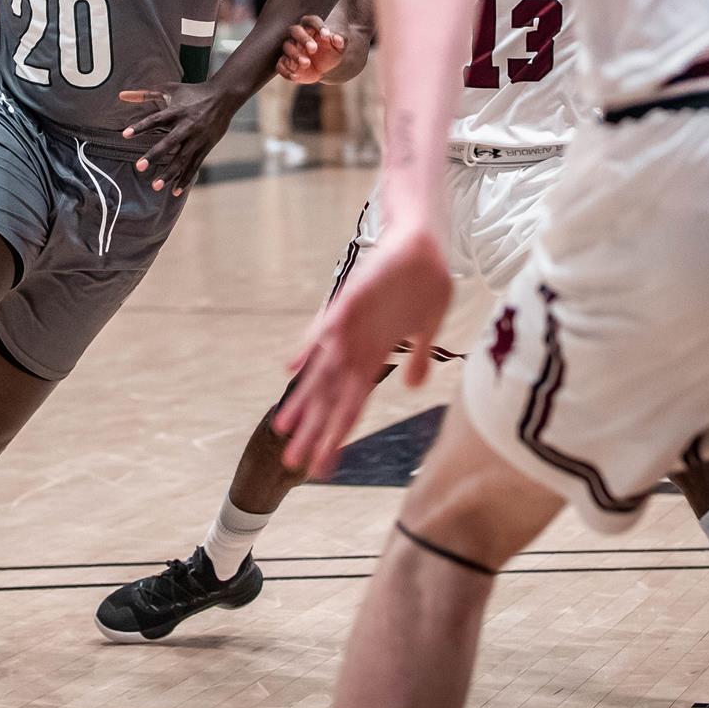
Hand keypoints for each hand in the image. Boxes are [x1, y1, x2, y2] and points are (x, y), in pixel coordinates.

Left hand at [117, 81, 241, 196]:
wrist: (224, 97)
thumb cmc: (193, 92)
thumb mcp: (169, 89)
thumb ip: (144, 94)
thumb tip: (120, 95)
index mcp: (176, 111)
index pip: (155, 119)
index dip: (141, 126)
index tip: (125, 134)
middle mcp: (187, 126)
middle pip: (169, 142)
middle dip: (154, 155)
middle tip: (139, 167)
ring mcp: (197, 138)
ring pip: (182, 158)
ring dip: (169, 173)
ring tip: (155, 186)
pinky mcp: (206, 147)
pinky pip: (195, 165)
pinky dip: (185, 178)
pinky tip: (175, 191)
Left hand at [274, 225, 452, 477]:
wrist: (422, 240)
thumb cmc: (422, 283)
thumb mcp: (423, 329)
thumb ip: (414, 359)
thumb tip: (409, 386)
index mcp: (371, 356)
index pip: (348, 404)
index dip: (334, 434)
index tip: (321, 466)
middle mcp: (354, 346)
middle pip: (330, 397)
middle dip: (315, 431)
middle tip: (294, 463)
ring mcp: (350, 324)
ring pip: (323, 370)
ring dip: (305, 399)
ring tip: (285, 428)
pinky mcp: (352, 299)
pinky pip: (329, 324)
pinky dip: (313, 345)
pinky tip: (295, 367)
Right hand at [275, 15, 347, 84]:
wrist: (324, 68)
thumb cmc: (330, 53)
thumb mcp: (339, 48)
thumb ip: (340, 42)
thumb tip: (338, 40)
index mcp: (311, 28)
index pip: (311, 21)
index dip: (318, 26)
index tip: (326, 36)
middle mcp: (298, 36)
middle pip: (295, 30)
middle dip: (303, 39)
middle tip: (314, 49)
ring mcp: (290, 49)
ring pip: (286, 47)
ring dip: (295, 55)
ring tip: (306, 63)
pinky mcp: (285, 63)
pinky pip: (280, 65)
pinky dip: (286, 71)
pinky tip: (296, 76)